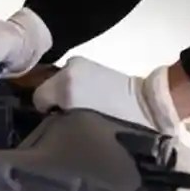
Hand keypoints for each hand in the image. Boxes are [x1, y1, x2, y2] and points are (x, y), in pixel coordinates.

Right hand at [32, 57, 189, 146]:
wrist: (151, 105)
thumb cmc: (121, 122)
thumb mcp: (86, 126)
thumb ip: (63, 121)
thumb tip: (52, 122)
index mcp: (66, 87)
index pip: (38, 99)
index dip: (46, 114)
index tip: (57, 125)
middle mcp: (69, 71)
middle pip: (48, 88)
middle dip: (56, 102)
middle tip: (70, 119)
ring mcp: (80, 65)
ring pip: (61, 83)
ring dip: (67, 94)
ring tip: (83, 110)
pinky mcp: (91, 64)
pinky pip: (73, 78)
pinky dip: (76, 87)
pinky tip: (90, 100)